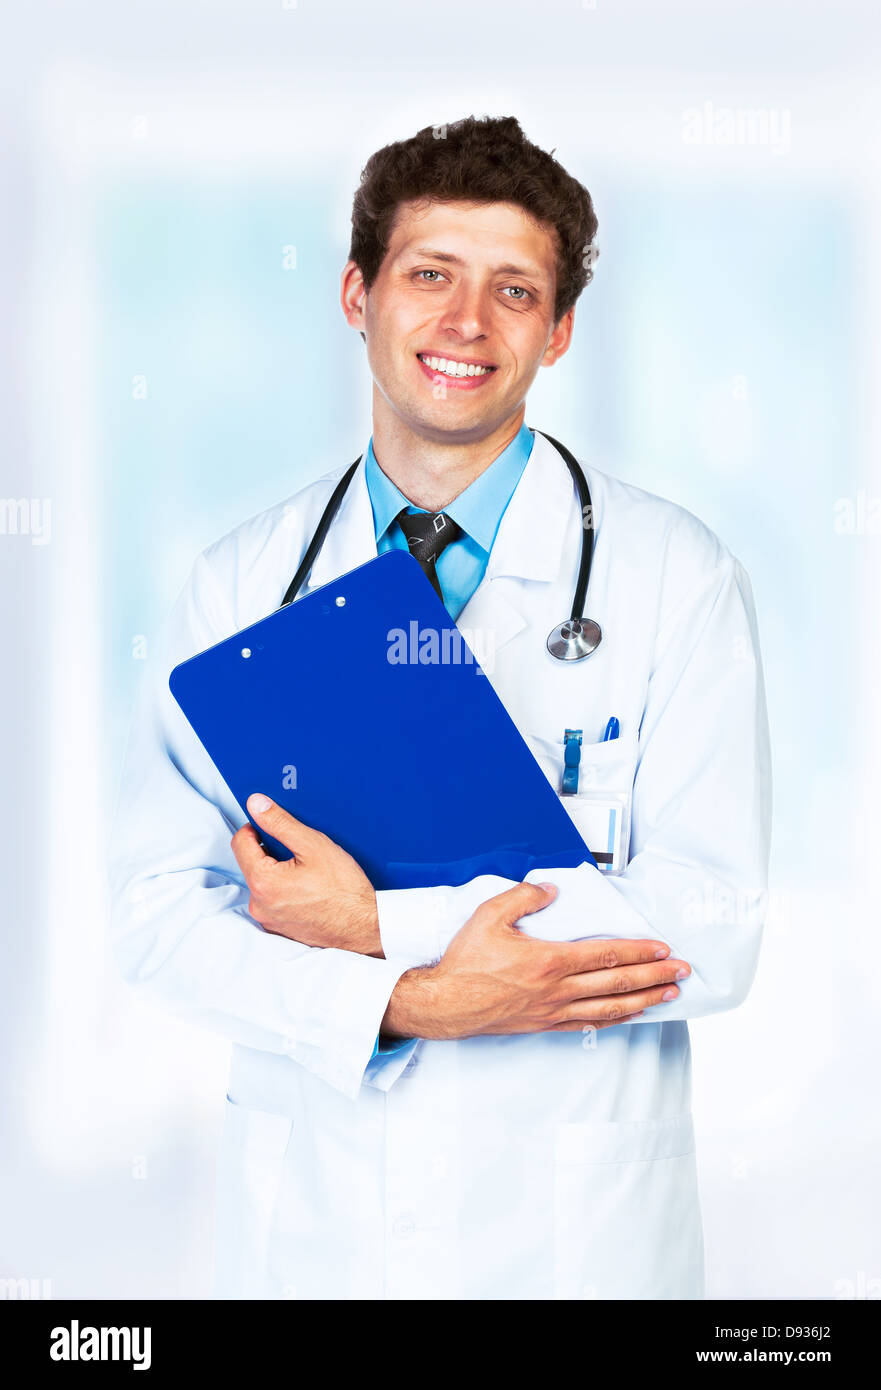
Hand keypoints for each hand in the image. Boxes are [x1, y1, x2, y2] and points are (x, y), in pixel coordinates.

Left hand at [230, 794, 381, 954]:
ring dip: (277, 871)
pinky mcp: (279, 928)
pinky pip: (272, 900)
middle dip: (269, 851)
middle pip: (251, 863)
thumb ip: (280, 823)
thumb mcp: (313, 845)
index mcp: (263, 882)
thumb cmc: (344, 890)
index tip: (270, 824)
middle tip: (298, 849)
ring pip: (262, 882)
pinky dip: (284, 890)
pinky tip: (307, 888)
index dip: (255, 827)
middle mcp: (259, 905)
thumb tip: (256, 805)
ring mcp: (269, 919)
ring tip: (307, 871)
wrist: (364, 926)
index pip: (240, 843)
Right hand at [382, 880, 690, 1039]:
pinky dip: (616, 1019)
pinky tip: (630, 1015)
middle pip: (617, 984)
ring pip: (610, 1008)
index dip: (639, 952)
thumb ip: (524, 897)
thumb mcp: (489, 915)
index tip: (663, 950)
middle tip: (683, 973)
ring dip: (644, 1001)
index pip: (606, 956)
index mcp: (549, 960)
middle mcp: (557, 989)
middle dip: (654, 977)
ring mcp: (554, 1011)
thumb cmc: (466, 961)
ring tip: (668, 995)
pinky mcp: (546, 1025)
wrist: (446, 1004)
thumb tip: (552, 890)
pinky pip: (590, 1024)